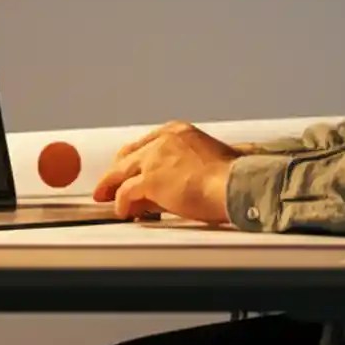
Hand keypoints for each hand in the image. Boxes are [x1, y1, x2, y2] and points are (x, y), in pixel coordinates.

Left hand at [93, 121, 237, 223]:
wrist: (236, 185)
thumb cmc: (232, 178)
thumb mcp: (205, 163)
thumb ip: (181, 169)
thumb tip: (163, 188)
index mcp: (179, 132)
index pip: (146, 143)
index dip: (133, 159)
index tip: (127, 170)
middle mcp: (164, 140)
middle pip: (128, 155)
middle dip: (116, 172)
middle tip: (108, 186)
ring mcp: (155, 158)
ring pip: (122, 172)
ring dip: (113, 188)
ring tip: (108, 199)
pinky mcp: (150, 179)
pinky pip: (125, 192)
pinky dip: (121, 203)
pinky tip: (124, 212)